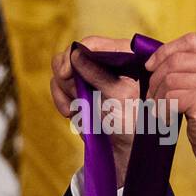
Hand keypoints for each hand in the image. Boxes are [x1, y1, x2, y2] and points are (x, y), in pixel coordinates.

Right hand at [50, 36, 138, 184]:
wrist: (127, 151)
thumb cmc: (134, 124)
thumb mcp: (119, 97)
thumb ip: (98, 74)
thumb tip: (76, 53)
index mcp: (125, 58)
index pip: (94, 44)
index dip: (75, 53)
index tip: (65, 72)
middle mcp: (107, 63)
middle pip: (73, 54)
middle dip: (67, 74)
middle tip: (73, 94)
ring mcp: (92, 76)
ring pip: (63, 69)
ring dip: (63, 89)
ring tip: (72, 109)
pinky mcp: (82, 89)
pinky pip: (61, 85)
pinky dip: (61, 98)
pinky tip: (69, 112)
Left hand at [146, 33, 195, 172]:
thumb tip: (158, 58)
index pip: (192, 41)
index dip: (166, 51)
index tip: (151, 65)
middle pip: (177, 59)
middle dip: (157, 77)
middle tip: (152, 94)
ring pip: (170, 79)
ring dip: (158, 96)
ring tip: (160, 109)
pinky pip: (170, 97)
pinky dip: (162, 109)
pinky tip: (167, 119)